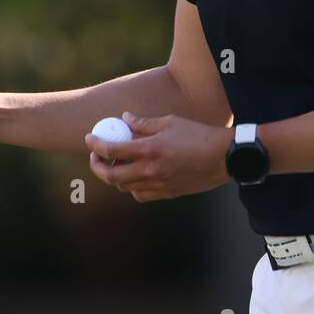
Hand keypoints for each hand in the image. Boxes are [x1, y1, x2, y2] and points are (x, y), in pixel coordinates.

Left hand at [85, 112, 231, 202]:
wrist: (224, 157)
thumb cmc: (199, 135)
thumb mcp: (171, 122)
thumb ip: (144, 123)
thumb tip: (125, 119)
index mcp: (151, 149)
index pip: (112, 150)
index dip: (96, 145)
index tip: (89, 139)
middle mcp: (151, 170)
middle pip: (112, 176)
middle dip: (98, 167)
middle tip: (96, 157)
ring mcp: (159, 184)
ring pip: (124, 187)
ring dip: (115, 176)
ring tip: (117, 164)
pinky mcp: (167, 193)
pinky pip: (140, 194)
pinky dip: (132, 186)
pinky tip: (136, 175)